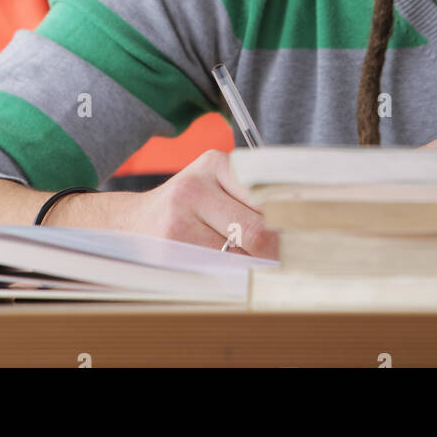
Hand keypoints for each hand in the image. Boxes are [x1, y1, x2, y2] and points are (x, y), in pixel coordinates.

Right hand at [53, 150, 279, 258]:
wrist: (132, 222)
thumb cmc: (186, 206)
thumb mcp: (214, 185)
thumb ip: (248, 196)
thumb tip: (296, 225)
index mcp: (214, 163)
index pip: (265, 195)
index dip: (287, 221)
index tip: (304, 235)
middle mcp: (195, 185)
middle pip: (255, 227)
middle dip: (276, 249)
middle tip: (290, 260)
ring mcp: (179, 218)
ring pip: (238, 252)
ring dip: (256, 265)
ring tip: (263, 267)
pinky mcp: (171, 247)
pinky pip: (217, 266)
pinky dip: (234, 274)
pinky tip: (236, 272)